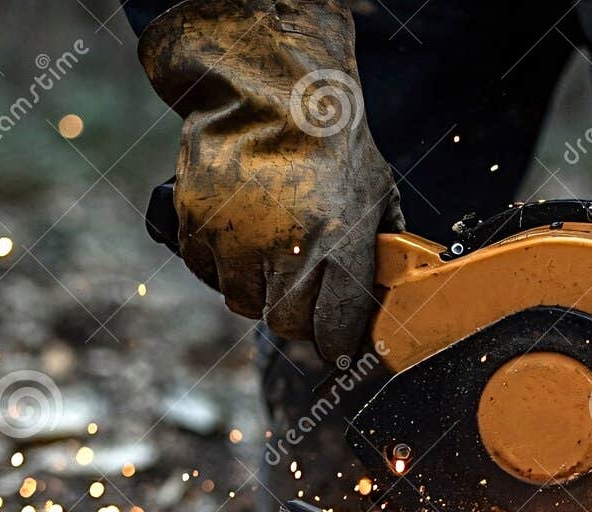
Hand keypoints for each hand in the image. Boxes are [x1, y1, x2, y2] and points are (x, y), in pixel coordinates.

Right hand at [140, 0, 400, 362]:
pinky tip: (237, 233)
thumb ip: (382, 247)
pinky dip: (220, 262)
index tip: (337, 341)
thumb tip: (392, 287)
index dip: (336, 341)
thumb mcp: (377, 192)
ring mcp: (236, 242)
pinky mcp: (199, 226)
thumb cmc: (331, 139)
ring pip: (243, 301)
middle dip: (296, 315)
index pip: (334, 331)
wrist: (270, 89)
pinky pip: (206, 269)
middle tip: (302, 292)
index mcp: (337, 249)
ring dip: (256, 288)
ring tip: (268, 252)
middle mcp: (285, 253)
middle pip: (285, 324)